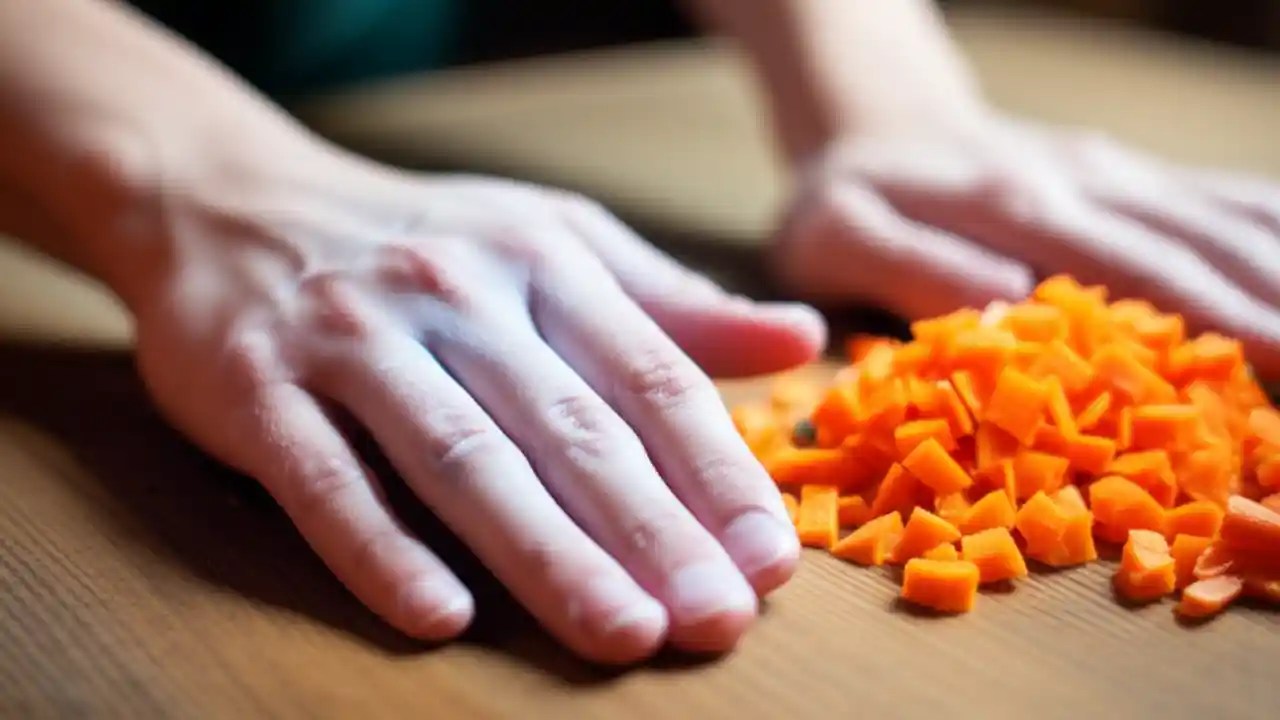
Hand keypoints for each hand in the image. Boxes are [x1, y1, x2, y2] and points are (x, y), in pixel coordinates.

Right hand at [123, 150, 823, 662]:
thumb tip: (802, 340)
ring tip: (624, 634)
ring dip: (547, 553)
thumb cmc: (422, 238)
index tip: (770, 562)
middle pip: (571, 428)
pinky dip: (380, 549)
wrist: (228, 199)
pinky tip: (440, 618)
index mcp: (542, 263)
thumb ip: (672, 303)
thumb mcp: (554, 240)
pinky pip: (323, 478)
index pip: (650, 378)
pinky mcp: (254, 385)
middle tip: (720, 622)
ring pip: (464, 458)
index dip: (717, 472)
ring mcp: (353, 339)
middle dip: (654, 531)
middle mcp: (455, 296)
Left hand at [774, 116, 1279, 373]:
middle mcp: (1082, 185)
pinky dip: (1272, 231)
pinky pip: (1219, 199)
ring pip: (1224, 222)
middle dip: (1272, 313)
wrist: (874, 127)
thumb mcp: (840, 238)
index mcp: (1013, 209)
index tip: (1273, 371)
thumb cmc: (845, 203)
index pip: (1130, 276)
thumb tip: (1012, 309)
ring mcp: (1114, 175)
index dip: (1208, 326)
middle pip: (1197, 252)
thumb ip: (915, 269)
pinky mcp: (1128, 175)